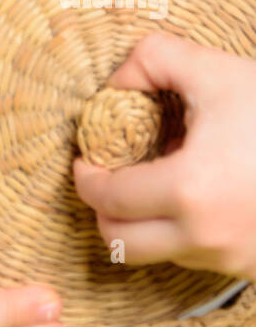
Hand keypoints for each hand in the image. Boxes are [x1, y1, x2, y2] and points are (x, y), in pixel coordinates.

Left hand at [73, 31, 255, 280]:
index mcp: (188, 191)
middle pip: (121, 243)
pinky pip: (196, 259)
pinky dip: (180, 234)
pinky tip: (193, 196)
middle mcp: (205, 237)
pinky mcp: (251, 268)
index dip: (86, 178)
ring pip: (157, 255)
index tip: (88, 159)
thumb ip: (153, 58)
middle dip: (104, 210)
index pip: (108, 199)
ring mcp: (230, 259)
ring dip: (142, 225)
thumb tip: (117, 81)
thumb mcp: (216, 71)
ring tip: (152, 183)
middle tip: (108, 177)